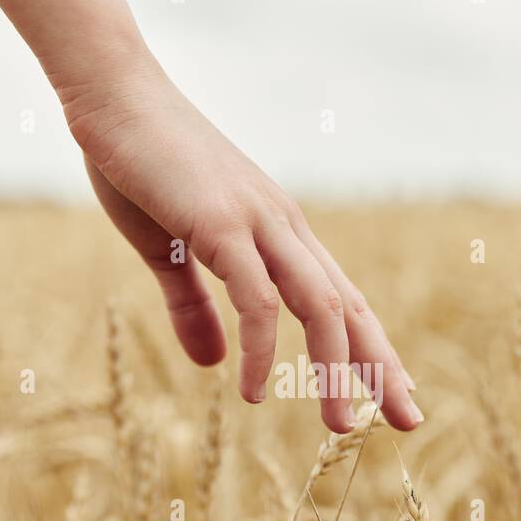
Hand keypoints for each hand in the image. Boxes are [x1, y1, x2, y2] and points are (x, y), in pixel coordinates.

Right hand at [59, 58, 420, 433]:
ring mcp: (257, 223)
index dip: (373, 349)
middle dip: (382, 367)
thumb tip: (212, 364)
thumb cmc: (140, 165)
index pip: (344, 299)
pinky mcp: (220, 223)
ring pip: (320, 306)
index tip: (396, 394)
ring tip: (340, 427)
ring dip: (335, 370)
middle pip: (351, 307)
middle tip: (409, 421)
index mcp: (279, 234)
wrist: (111, 94)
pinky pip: (256, 298)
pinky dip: (262, 349)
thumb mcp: (168, 250)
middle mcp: (284, 229)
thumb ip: (192, 307)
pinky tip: (252, 391)